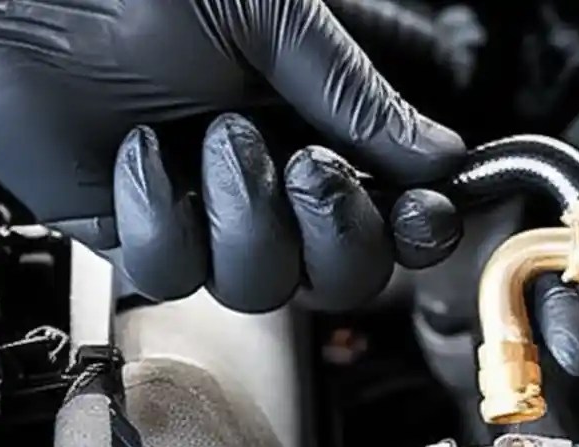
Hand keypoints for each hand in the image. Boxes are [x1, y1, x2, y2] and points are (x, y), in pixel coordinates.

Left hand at [0, 0, 463, 311]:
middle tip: (312, 171)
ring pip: (265, 287)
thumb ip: (359, 98)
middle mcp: (273, 180)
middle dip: (337, 233)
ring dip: (247, 220)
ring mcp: (208, 214)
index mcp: (318, 124)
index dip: (418, 227)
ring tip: (214, 141)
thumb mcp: (274, 19)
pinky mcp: (140, 236)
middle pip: (345, 274)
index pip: (398, 210)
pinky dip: (160, 218)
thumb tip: (439, 156)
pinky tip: (142, 152)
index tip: (423, 212)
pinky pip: (176, 274)